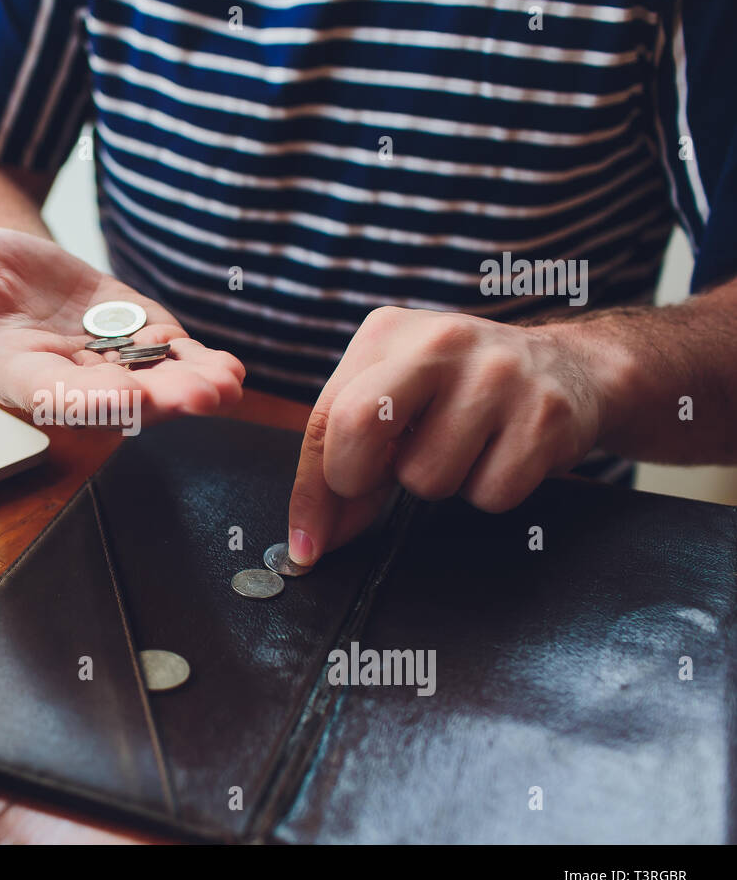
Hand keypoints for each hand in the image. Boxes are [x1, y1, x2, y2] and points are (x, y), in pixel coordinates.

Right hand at [0, 222, 244, 421]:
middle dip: (159, 401)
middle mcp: (72, 382)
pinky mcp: (143, 349)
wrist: (21, 275)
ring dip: (192, 389)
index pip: (55, 394)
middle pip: (117, 399)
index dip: (90, 398)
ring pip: (155, 387)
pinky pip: (175, 365)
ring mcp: (113, 368)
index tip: (126, 398)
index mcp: (22, 373)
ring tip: (227, 385)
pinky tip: (232, 371)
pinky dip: (203, 367)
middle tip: (199, 397)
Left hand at [287, 306, 610, 565]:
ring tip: (463, 447)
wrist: (571, 368)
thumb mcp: (396, 401)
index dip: (311, 492)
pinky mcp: (545, 415)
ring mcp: (497, 375)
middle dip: (361, 480)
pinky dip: (490, 490)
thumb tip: (313, 539)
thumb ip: (346, 460)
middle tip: (387, 478)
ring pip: (426, 480)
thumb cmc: (461, 390)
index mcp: (386, 334)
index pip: (327, 420)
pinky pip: (489, 495)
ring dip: (440, 484)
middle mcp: (439, 343)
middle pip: (359, 428)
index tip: (308, 544)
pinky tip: (502, 452)